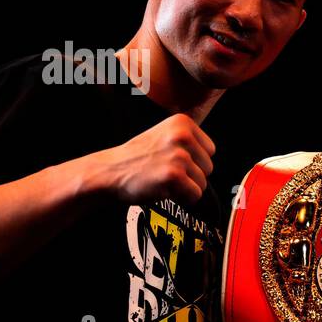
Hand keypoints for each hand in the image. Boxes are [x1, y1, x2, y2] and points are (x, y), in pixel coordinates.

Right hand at [89, 114, 215, 204]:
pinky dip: (183, 198)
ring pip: (203, 183)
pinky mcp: (174, 176)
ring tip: (164, 179)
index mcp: (182, 122)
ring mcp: (178, 156)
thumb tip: (212, 159)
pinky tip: (165, 189)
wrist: (110, 171)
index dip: (194, 161)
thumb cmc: (137, 157)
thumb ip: (188, 141)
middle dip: (191, 175)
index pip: (210, 150)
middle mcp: (182, 136)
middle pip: (209, 167)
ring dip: (185, 187)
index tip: (174, 161)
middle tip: (166, 171)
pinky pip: (195, 195)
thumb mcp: (164, 135)